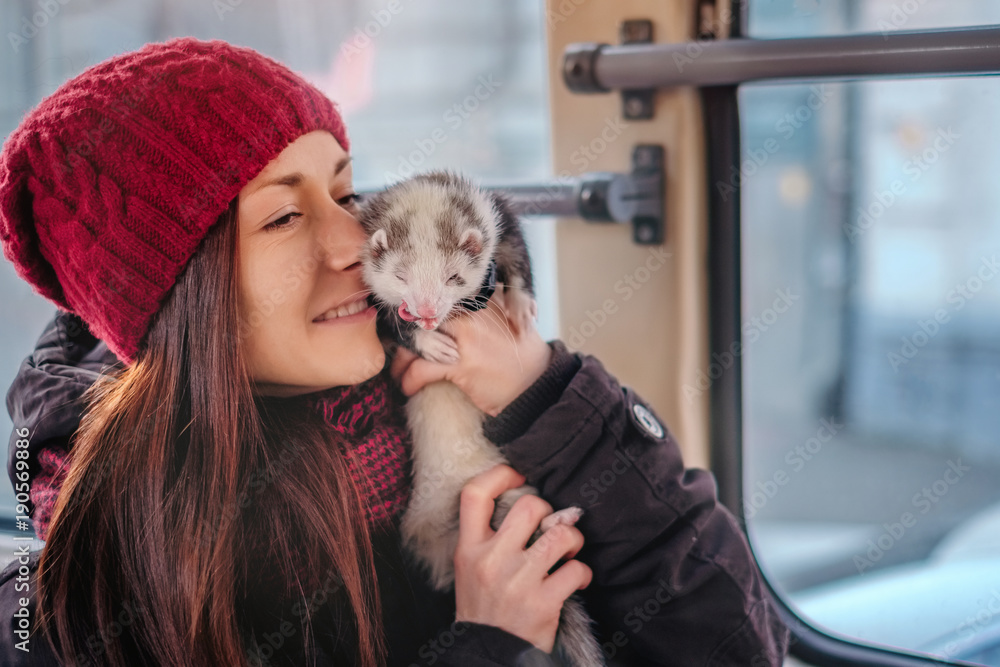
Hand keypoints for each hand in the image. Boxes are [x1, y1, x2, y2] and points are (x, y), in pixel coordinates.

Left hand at [390, 295, 551, 415]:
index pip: (438, 297)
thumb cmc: (522, 356)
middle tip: (398, 348)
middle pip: (422, 317)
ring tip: (399, 371)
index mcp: (482, 299)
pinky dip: (409, 380)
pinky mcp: (463, 365)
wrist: (539, 384)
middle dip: (405, 335)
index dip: (417, 311)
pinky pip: (421, 369)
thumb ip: (487, 306)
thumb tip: (459, 304)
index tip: (406, 322)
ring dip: (402, 360)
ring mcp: (467, 339)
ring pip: (417, 342)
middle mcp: (473, 314)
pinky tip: (408, 387)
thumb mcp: (510, 319)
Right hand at [453, 465, 591, 652]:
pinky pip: (576, 570)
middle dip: (548, 510)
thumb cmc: (483, 608)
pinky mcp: (543, 603)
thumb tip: (526, 505)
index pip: (474, 494)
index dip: (501, 474)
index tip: (519, 474)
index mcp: (468, 548)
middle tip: (550, 525)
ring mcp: (518, 581)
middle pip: (528, 505)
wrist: (486, 655)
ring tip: (568, 550)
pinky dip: (582, 572)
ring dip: (572, 539)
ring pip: (560, 534)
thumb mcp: (469, 568)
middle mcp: (491, 560)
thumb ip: (488, 537)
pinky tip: (575, 579)